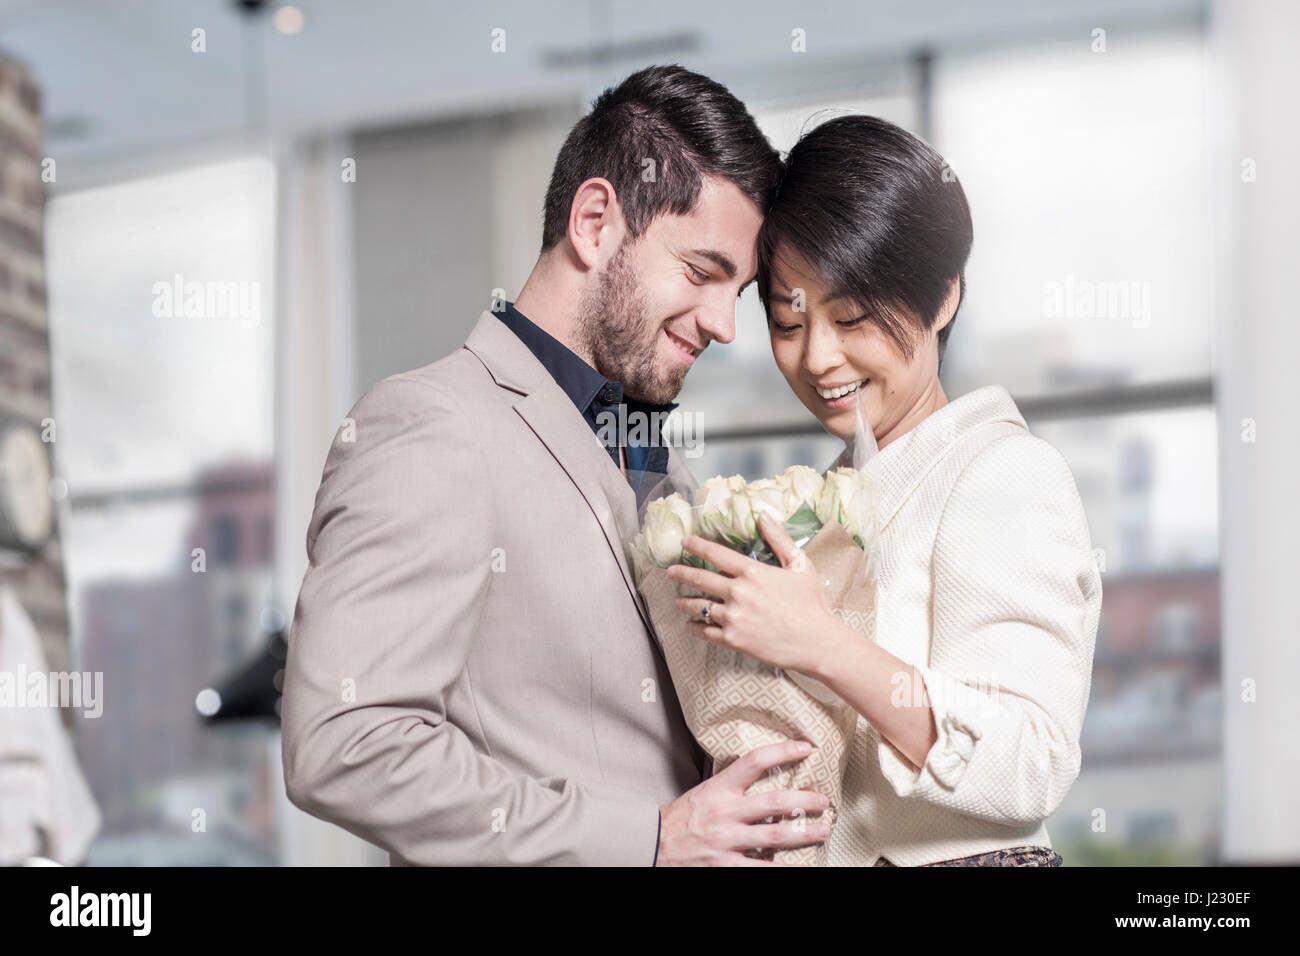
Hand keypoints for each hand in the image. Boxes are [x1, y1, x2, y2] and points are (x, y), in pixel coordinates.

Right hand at [657, 740, 831, 865]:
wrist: (652, 845)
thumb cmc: (681, 818)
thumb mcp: (704, 793)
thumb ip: (731, 787)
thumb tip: (764, 778)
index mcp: (719, 789)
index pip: (754, 761)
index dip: (782, 751)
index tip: (806, 748)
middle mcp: (724, 813)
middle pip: (775, 802)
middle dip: (805, 800)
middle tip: (824, 800)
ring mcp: (726, 841)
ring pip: (776, 835)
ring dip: (805, 833)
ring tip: (823, 830)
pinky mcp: (725, 866)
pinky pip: (762, 867)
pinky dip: (783, 867)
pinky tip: (799, 865)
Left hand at [666, 513, 841, 674]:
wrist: (817, 642)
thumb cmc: (812, 603)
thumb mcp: (800, 565)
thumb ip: (779, 539)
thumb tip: (764, 516)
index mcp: (753, 572)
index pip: (716, 554)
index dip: (697, 546)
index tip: (684, 542)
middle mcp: (738, 592)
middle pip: (700, 579)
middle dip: (681, 573)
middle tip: (670, 571)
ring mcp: (734, 617)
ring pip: (699, 606)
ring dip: (684, 602)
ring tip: (677, 601)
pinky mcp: (734, 639)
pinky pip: (706, 631)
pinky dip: (694, 627)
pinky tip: (689, 624)